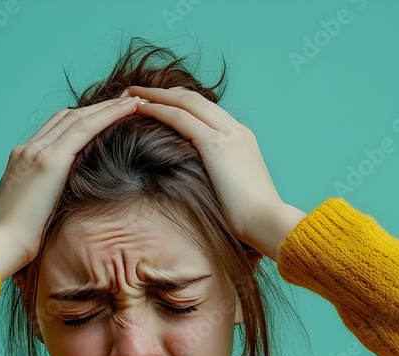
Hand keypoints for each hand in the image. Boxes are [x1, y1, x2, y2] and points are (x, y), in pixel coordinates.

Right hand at [0, 95, 143, 277]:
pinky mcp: (48, 161)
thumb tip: (69, 202)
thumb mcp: (33, 211)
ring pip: (78, 118)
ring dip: (108, 107)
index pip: (55, 129)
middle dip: (98, 107)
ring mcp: (36, 152)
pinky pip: (83, 129)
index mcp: (22, 161)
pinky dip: (107, 116)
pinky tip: (127, 109)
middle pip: (67, 117)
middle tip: (126, 100)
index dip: (82, 119)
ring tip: (134, 100)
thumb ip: (49, 197)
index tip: (104, 115)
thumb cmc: (16, 241)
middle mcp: (27, 149)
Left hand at [127, 86, 302, 258]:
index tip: (159, 103)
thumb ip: (218, 177)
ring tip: (131, 93)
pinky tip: (139, 108)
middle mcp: (234, 130)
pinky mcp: (215, 144)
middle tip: (139, 90)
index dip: (180, 103)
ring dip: (156, 95)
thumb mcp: (234, 190)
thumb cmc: (250, 218)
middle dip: (165, 92)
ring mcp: (226, 134)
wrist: (267, 221)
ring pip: (185, 102)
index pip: (207, 111)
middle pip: (194, 99)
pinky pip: (179, 118)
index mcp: (241, 138)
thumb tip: (198, 184)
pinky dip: (157, 109)